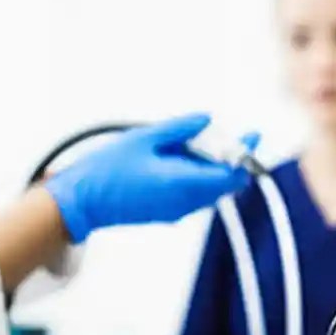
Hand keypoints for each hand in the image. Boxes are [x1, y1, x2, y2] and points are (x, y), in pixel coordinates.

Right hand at [43, 113, 255, 242]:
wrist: (82, 202)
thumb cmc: (107, 169)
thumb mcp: (145, 138)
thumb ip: (181, 129)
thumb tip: (209, 119)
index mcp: (182, 183)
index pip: (231, 174)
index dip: (245, 155)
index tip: (252, 135)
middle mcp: (186, 203)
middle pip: (225, 183)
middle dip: (229, 158)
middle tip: (218, 133)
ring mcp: (178, 212)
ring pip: (211, 190)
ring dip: (212, 167)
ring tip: (192, 142)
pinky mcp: (168, 214)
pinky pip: (195, 195)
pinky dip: (198, 176)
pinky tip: (178, 157)